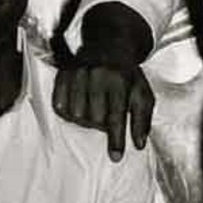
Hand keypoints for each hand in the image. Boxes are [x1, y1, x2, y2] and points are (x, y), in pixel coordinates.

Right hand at [53, 35, 153, 161]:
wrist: (108, 45)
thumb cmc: (127, 76)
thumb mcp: (143, 94)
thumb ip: (142, 119)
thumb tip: (138, 145)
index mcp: (119, 81)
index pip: (116, 117)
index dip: (116, 140)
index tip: (115, 158)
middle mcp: (97, 76)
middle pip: (94, 118)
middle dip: (101, 126)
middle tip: (106, 120)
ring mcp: (78, 74)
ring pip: (76, 114)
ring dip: (85, 120)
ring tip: (93, 112)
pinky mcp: (63, 74)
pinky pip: (59, 104)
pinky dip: (67, 112)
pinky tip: (77, 108)